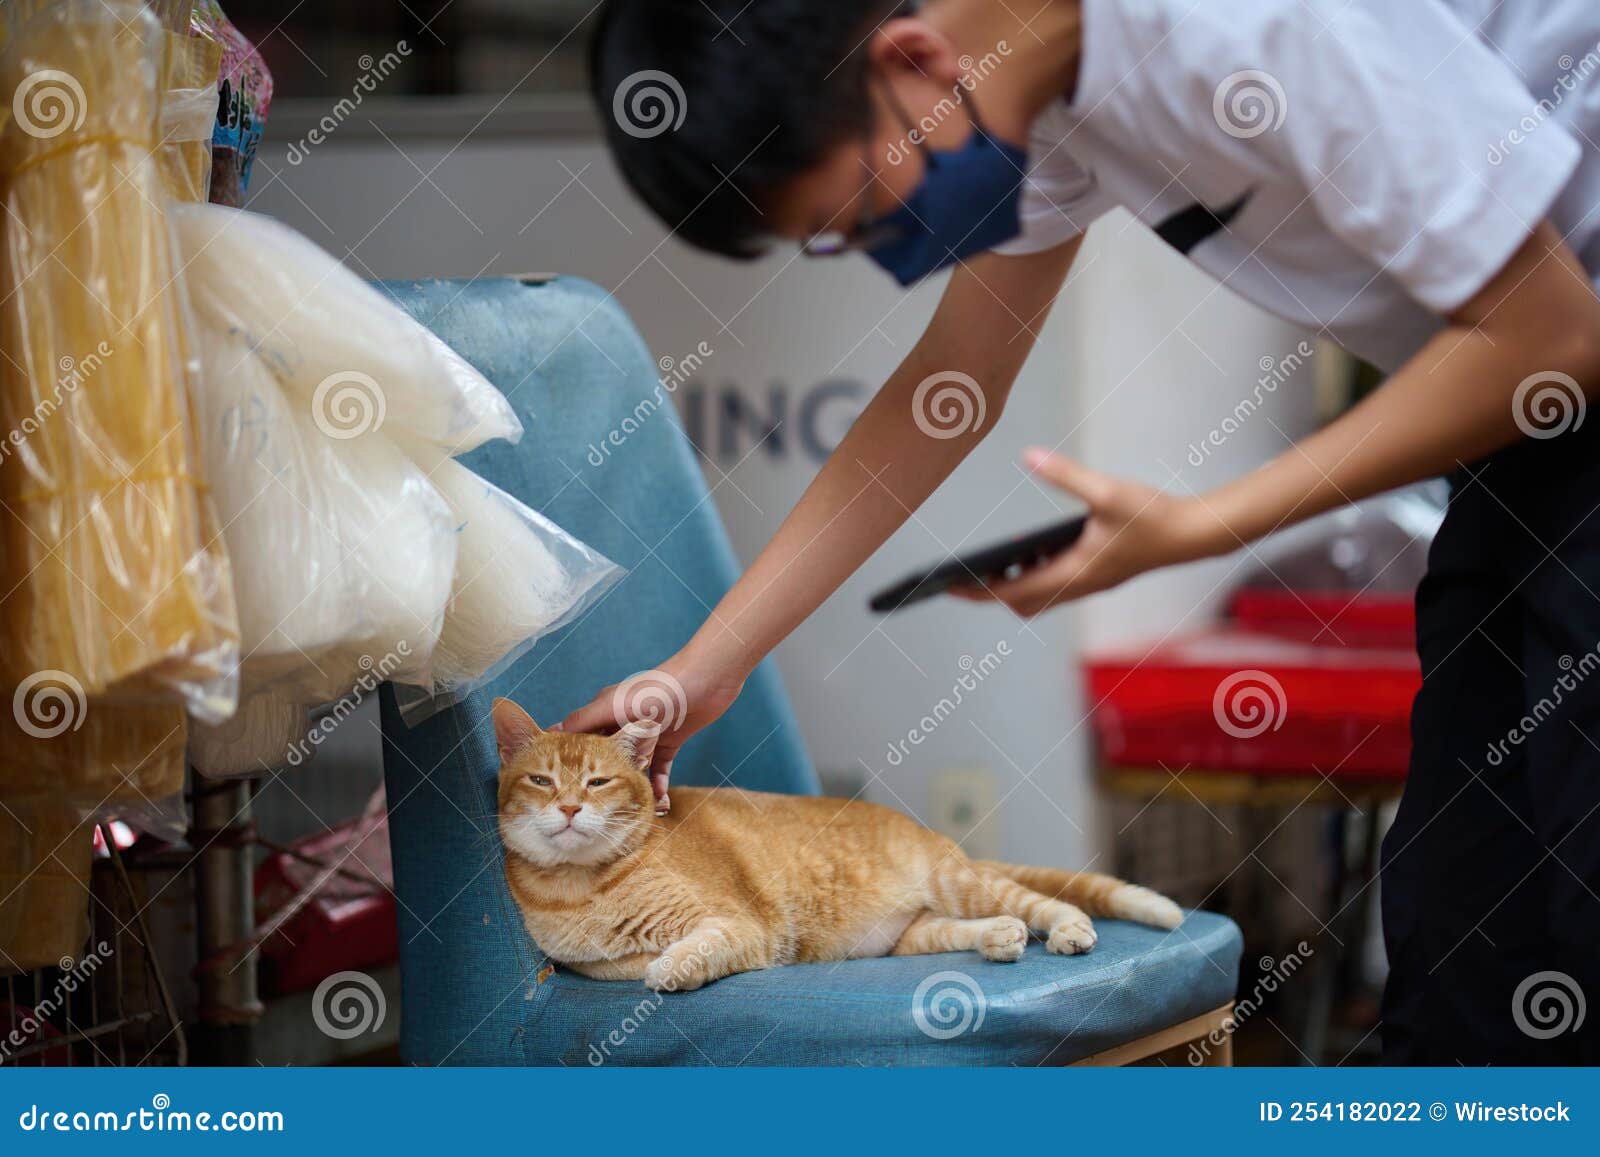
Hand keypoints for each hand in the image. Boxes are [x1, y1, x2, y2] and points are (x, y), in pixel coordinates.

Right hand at [558, 650, 745, 813]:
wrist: (705, 681)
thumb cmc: (657, 688)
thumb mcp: (615, 703)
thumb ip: (585, 719)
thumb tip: (552, 732)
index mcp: (605, 711)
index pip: (581, 740)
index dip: (572, 761)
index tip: (566, 786)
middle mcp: (623, 724)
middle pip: (607, 759)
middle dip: (604, 783)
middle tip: (603, 808)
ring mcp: (646, 735)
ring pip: (633, 768)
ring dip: (635, 789)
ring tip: (637, 811)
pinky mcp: (668, 742)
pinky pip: (658, 770)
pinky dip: (658, 786)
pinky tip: (659, 800)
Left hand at [950, 447, 1219, 616]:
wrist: (1195, 533)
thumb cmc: (1153, 515)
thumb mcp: (1106, 491)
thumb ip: (1065, 475)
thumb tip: (1028, 455)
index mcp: (1074, 573)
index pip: (1013, 591)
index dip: (979, 590)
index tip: (950, 585)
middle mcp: (1079, 585)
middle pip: (1023, 603)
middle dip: (991, 592)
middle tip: (963, 575)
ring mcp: (1091, 582)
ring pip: (1042, 596)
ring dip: (1016, 582)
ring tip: (993, 559)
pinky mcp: (1100, 574)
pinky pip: (1058, 584)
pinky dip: (1038, 573)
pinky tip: (1034, 548)